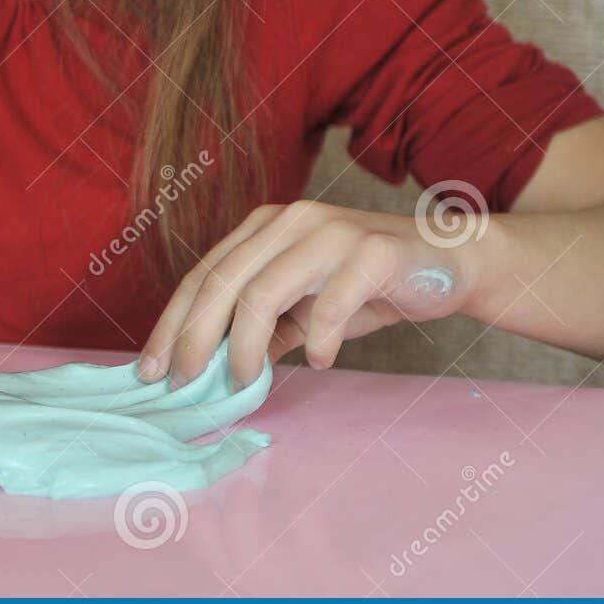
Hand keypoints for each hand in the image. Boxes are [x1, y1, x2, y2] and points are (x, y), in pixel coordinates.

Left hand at [137, 200, 487, 388]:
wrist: (451, 262)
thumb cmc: (369, 285)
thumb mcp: (305, 308)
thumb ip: (264, 328)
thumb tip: (213, 370)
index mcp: (266, 227)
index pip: (203, 274)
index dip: (173, 323)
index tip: (152, 369)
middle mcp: (292, 221)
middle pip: (223, 281)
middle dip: (194, 337)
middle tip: (184, 383)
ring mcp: (332, 232)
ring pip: (265, 290)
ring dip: (247, 344)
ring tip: (245, 379)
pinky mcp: (373, 252)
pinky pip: (331, 301)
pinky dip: (318, 338)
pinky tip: (318, 361)